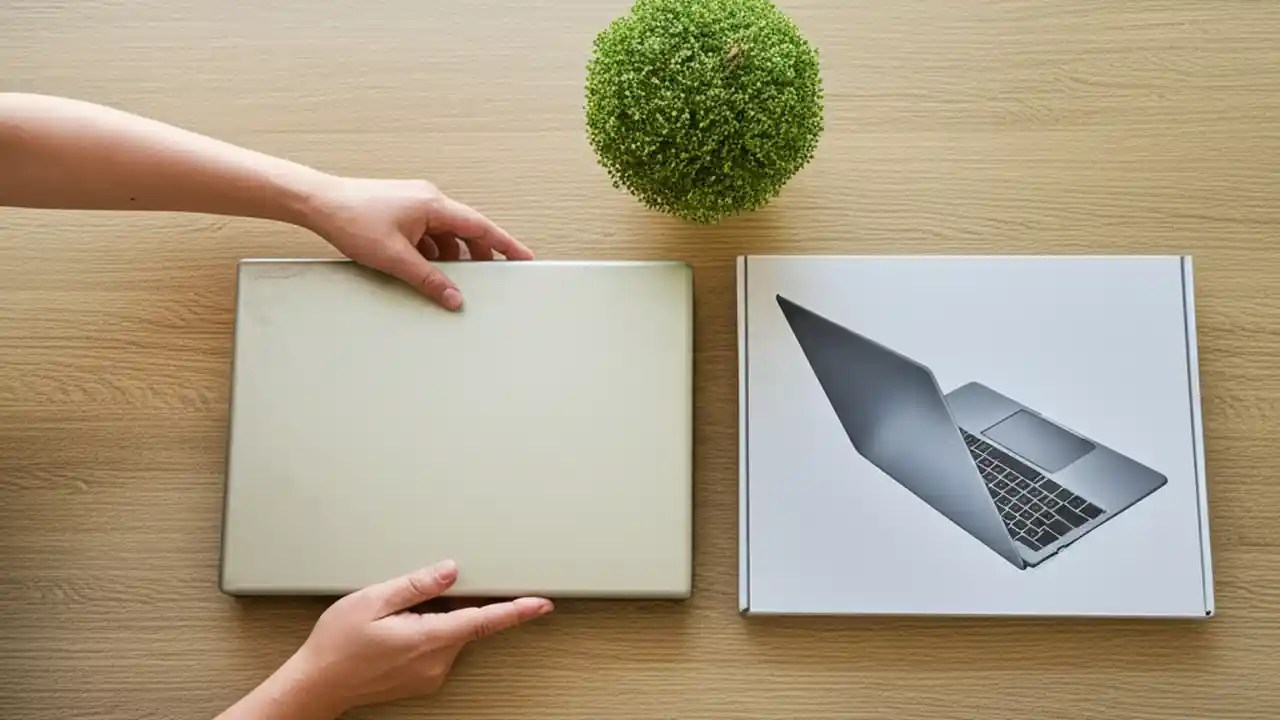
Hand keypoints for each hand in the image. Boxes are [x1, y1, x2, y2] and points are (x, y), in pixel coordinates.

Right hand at [219, 560, 552, 719]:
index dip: (517, 611)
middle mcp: (436, 662)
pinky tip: (396, 631)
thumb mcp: (373, 601)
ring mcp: (430, 674)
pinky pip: (438, 647)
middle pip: (466, 624)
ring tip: (392, 618)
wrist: (317, 684)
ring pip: (451, 635)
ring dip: (435, 619)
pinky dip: (428, 632)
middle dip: (452, 603)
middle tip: (412, 599)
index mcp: (429, 638)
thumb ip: (417, 584)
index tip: (542, 603)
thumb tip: (451, 570)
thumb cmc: (337, 644)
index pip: (485, 621)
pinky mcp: (422, 679)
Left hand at [304, 176, 533, 310]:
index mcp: (433, 205)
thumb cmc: (351, 220)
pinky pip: (428, 233)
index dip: (505, 245)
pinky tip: (424, 269)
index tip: (525, 258)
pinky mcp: (401, 211)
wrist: (317, 203)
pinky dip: (432, 252)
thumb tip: (454, 298)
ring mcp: (414, 204)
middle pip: (466, 231)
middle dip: (479, 255)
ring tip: (450, 280)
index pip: (480, 227)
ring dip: (451, 256)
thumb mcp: (395, 257)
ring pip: (446, 234)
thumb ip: (429, 279)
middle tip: (492, 278)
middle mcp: (428, 200)